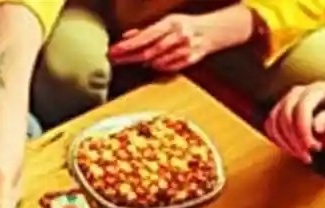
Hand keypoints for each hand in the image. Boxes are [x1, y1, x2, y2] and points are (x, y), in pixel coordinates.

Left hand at [107, 13, 225, 72]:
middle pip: (150, 50)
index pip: (146, 36)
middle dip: (131, 56)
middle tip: (116, 59)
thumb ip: (145, 31)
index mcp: (170, 23)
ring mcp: (186, 48)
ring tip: (136, 61)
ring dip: (146, 62)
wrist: (210, 31)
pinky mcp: (191, 59)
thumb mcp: (165, 23)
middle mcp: (179, 35)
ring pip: (160, 60)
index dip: (129, 45)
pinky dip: (161, 67)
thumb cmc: (183, 26)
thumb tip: (126, 36)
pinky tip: (153, 65)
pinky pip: (172, 67)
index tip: (114, 51)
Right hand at [264, 82, 324, 162]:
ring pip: (274, 122)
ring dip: (285, 143)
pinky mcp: (280, 112)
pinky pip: (270, 127)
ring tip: (302, 155)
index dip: (303, 130)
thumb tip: (316, 126)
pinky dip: (278, 141)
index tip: (315, 148)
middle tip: (308, 155)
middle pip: (285, 115)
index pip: (301, 108)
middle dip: (294, 139)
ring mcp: (287, 101)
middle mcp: (299, 92)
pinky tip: (292, 150)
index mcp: (318, 89)